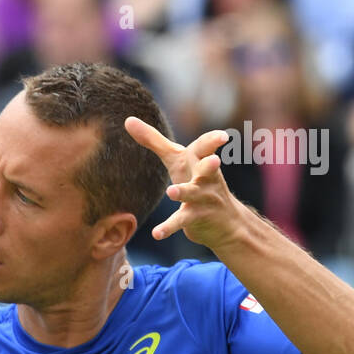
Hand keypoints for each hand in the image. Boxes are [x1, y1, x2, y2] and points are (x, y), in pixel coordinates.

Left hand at [125, 118, 248, 251]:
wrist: (225, 222)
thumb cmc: (197, 181)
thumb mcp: (177, 160)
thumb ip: (154, 140)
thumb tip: (128, 120)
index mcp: (200, 161)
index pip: (207, 147)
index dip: (213, 141)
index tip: (223, 137)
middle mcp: (206, 178)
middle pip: (209, 168)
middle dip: (211, 164)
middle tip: (214, 160)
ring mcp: (203, 198)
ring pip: (193, 194)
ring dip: (183, 191)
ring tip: (171, 191)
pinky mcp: (195, 218)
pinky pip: (181, 221)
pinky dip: (168, 227)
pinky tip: (156, 233)